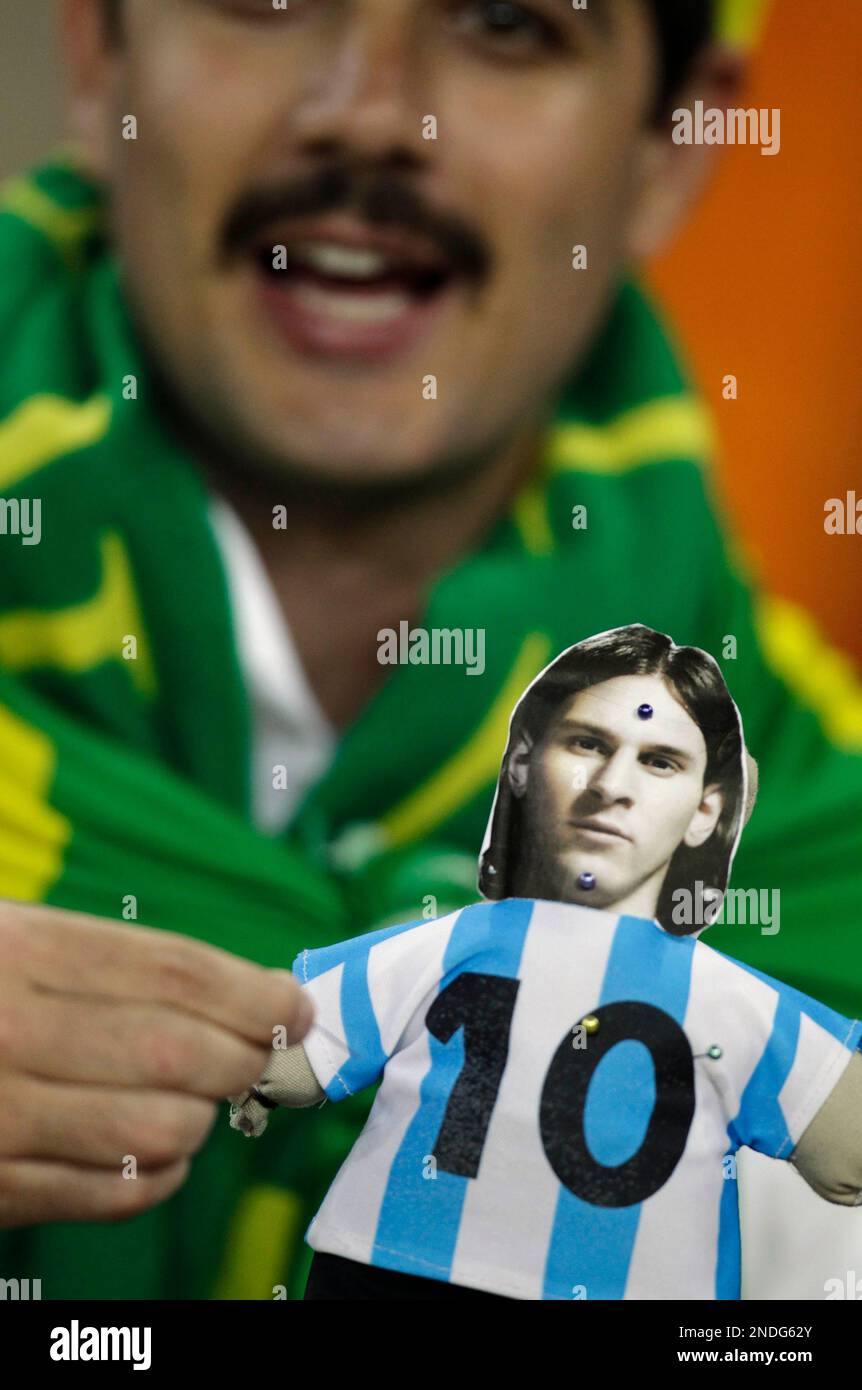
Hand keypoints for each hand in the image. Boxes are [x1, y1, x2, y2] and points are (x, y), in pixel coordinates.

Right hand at [0, 900, 312, 1226]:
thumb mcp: (19, 936)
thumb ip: (123, 964)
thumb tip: (254, 994)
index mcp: (19, 949)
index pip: (171, 972)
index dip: (251, 993)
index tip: (294, 1006)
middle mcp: (6, 1029)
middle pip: (178, 1053)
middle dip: (243, 1056)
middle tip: (256, 1054)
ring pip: (158, 1131)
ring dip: (202, 1117)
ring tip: (197, 1099)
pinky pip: (113, 1196)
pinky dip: (161, 1178)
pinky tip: (160, 1152)